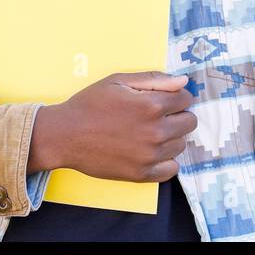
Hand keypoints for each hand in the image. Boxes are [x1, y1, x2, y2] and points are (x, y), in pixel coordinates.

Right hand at [27, 72, 196, 182]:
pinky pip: (172, 169)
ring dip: (171, 136)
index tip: (165, 98)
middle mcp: (155, 132)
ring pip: (181, 144)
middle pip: (189, 122)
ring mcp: (150, 156)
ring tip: (149, 131)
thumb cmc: (90, 104)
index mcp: (151, 105)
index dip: (177, 95)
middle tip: (157, 115)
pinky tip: (152, 151)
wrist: (65, 135)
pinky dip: (167, 160)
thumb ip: (153, 79)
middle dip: (178, 115)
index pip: (186, 99)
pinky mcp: (142, 174)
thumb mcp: (118, 81)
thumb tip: (184, 83)